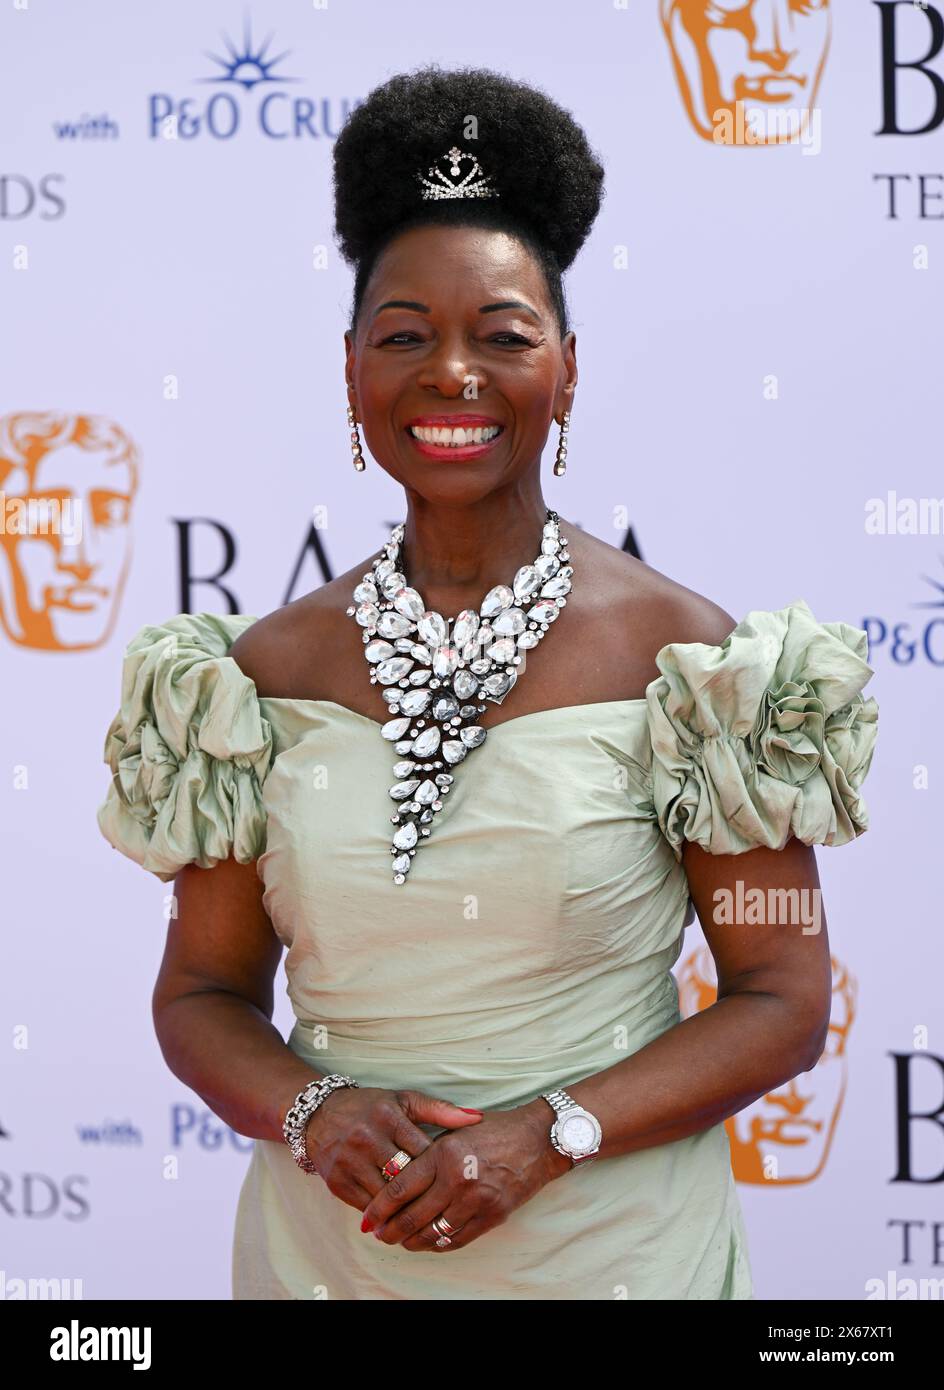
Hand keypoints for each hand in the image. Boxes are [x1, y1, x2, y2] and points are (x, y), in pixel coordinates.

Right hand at [303, 1086, 482, 1209]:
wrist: (320, 1115)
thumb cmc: (370, 1108)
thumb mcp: (403, 1101)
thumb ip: (440, 1111)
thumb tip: (477, 1118)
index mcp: (388, 1116)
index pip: (423, 1151)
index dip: (441, 1169)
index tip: (455, 1180)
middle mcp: (367, 1138)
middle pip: (406, 1177)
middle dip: (426, 1194)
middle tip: (446, 1208)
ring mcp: (350, 1161)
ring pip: (387, 1197)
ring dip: (406, 1211)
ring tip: (427, 1220)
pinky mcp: (337, 1182)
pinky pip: (367, 1207)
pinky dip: (384, 1216)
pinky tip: (399, 1221)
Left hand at [360, 1096, 570, 1252]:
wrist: (538, 1140)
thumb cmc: (494, 1130)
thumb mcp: (456, 1129)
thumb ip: (428, 1150)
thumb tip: (395, 1173)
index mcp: (443, 1152)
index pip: (401, 1187)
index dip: (379, 1207)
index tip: (368, 1218)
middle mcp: (457, 1178)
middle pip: (412, 1215)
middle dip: (390, 1230)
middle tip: (378, 1235)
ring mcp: (476, 1200)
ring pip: (433, 1232)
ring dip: (412, 1241)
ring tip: (400, 1241)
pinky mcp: (493, 1215)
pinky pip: (457, 1239)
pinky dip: (438, 1244)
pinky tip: (428, 1242)